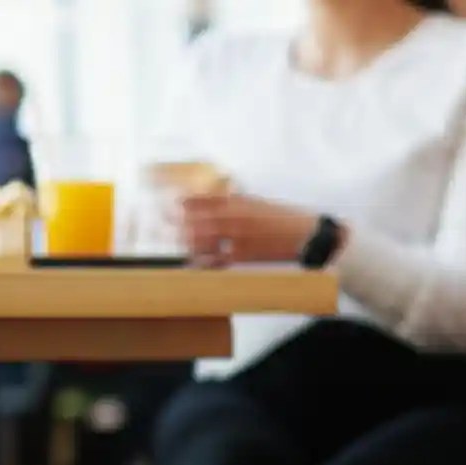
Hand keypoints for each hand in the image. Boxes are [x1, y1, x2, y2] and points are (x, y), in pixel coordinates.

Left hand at [176, 194, 317, 266]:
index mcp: (235, 202)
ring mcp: (236, 238)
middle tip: (159, 227)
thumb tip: (208, 199)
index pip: (198, 201)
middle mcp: (233, 218)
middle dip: (173, 224)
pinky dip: (202, 263)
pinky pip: (216, 261)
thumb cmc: (282, 218)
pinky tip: (192, 265)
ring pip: (201, 241)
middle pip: (193, 221)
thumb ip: (231, 200)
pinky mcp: (243, 256)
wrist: (306, 234)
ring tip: (177, 245)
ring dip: (185, 243)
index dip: (178, 204)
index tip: (165, 206)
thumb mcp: (256, 202)